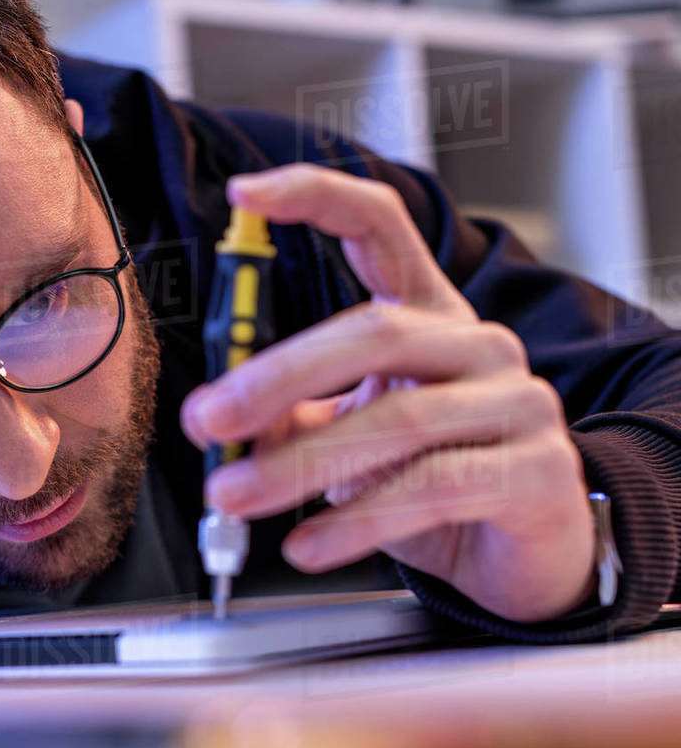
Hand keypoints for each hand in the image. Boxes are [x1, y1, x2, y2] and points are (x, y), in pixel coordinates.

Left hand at [180, 165, 595, 622]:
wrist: (526, 551)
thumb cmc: (433, 476)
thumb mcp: (354, 433)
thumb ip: (294, 414)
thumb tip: (218, 420)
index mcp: (428, 313)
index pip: (379, 226)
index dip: (315, 198)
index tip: (243, 195)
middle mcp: (478, 343)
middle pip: (372, 332)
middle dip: (276, 378)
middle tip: (210, 421)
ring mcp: (518, 403)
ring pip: (397, 422)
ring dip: (299, 466)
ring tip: (235, 497)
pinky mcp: (536, 472)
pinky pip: (431, 490)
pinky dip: (355, 521)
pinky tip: (307, 544)